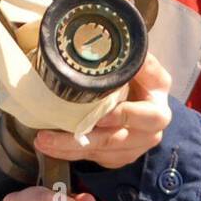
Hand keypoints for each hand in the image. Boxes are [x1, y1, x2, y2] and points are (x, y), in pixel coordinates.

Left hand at [33, 51, 172, 169]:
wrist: (148, 103)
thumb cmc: (143, 82)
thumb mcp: (146, 69)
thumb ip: (135, 59)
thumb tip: (114, 43)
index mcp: (158, 111)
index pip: (146, 117)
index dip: (123, 116)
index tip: (99, 115)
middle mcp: (148, 134)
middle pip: (113, 140)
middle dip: (79, 140)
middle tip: (49, 135)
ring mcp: (131, 149)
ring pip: (98, 152)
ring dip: (67, 148)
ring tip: (42, 140)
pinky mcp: (116, 157)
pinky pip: (92, 158)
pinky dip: (69, 153)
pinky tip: (50, 145)